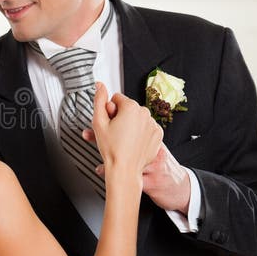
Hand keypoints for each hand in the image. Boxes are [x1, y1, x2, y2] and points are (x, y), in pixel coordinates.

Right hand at [84, 96, 188, 213]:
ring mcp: (153, 124)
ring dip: (130, 125)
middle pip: (128, 108)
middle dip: (120, 117)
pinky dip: (140, 133)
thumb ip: (98, 100)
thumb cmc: (112, 149)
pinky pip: (147, 128)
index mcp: (131, 107)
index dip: (109, 111)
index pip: (116, 99)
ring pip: (137, 118)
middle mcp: (145, 113)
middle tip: (114, 133)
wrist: (125, 170)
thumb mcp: (98, 122)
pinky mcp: (158, 134)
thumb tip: (100, 85)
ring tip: (123, 139)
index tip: (109, 123)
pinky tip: (133, 143)